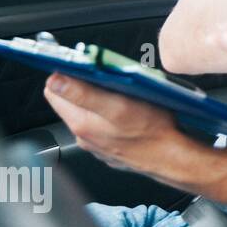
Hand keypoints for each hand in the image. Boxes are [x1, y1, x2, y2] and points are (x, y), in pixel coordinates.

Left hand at [42, 74, 205, 187]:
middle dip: (86, 87)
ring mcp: (96, 143)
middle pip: (70, 101)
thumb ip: (83, 93)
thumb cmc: (153, 131)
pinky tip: (128, 117)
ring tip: (122, 98)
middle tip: (110, 82)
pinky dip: (109, 118)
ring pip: (88, 113)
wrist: (172, 158)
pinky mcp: (108, 148)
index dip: (67, 74)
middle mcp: (83, 135)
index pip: (53, 90)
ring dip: (100, 102)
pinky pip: (102, 126)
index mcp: (80, 122)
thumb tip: (54, 81)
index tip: (84, 68)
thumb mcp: (119, 105)